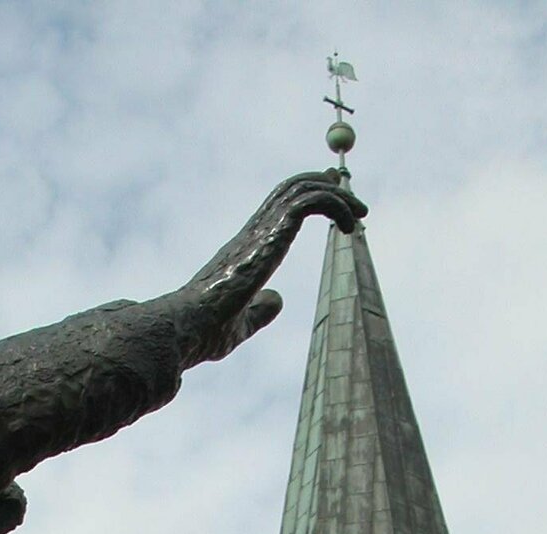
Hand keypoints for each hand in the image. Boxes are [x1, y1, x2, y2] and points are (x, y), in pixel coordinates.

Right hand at [178, 172, 366, 366]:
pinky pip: (308, 204)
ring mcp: (260, 232)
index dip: (306, 194)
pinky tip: (348, 225)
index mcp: (246, 248)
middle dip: (327, 187)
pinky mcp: (269, 238)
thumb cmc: (204, 332)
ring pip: (302, 189)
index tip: (331, 192)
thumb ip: (259, 311)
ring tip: (360, 214)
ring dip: (337, 195)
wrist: (186, 327)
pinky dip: (333, 205)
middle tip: (355, 202)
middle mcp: (253, 232)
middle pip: (292, 188)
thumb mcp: (240, 325)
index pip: (278, 206)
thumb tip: (277, 300)